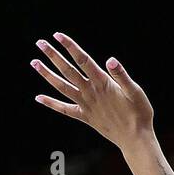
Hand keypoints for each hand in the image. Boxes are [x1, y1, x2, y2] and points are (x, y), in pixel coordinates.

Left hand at [32, 34, 153, 149]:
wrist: (135, 139)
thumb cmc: (139, 113)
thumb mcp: (136, 91)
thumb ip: (122, 75)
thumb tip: (110, 59)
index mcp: (103, 83)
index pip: (83, 60)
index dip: (70, 47)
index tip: (58, 35)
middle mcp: (91, 93)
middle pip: (68, 70)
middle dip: (53, 56)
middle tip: (40, 43)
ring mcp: (86, 105)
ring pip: (62, 87)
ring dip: (47, 74)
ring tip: (34, 63)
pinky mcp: (85, 116)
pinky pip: (64, 109)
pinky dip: (51, 103)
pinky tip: (38, 98)